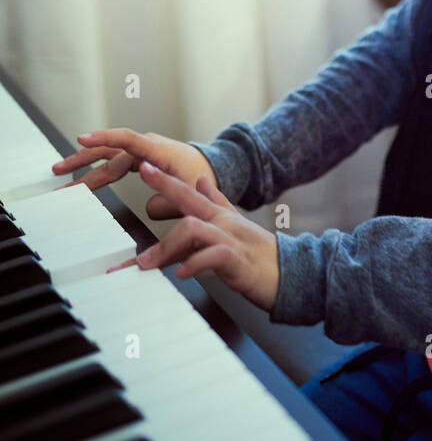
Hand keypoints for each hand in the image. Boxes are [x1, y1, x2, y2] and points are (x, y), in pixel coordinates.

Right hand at [52, 129, 218, 219]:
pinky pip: (115, 160)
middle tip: (59, 171)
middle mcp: (147, 147)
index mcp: (158, 151)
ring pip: (108, 154)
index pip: (128, 139)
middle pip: (110, 151)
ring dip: (84, 162)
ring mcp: (143, 151)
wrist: (212, 168)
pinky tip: (82, 173)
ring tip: (60, 170)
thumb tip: (148, 207)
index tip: (82, 138)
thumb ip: (169, 203)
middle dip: (82, 161)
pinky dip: (97, 167)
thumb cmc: (202, 178)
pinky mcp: (140, 158)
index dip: (104, 138)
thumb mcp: (189, 194)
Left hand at [117, 159, 279, 312]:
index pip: (188, 191)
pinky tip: (181, 274)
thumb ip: (216, 202)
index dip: (165, 179)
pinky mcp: (238, 259)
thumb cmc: (259, 254)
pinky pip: (213, 255)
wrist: (290, 272)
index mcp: (219, 214)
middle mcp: (223, 221)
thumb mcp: (235, 223)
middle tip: (132, 243)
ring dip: (167, 246)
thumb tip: (201, 181)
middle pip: (188, 204)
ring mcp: (231, 238)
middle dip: (160, 206)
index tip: (143, 167)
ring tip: (148, 264)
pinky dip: (194, 263)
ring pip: (194, 228)